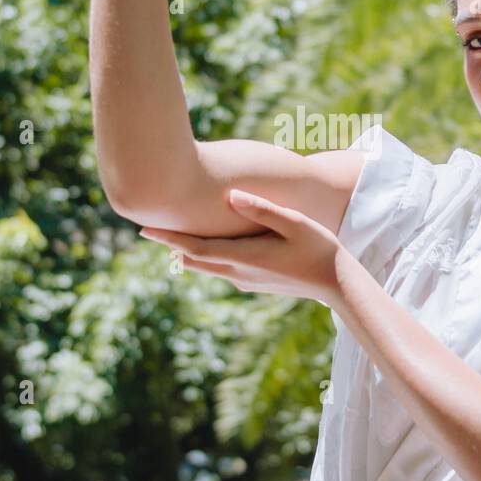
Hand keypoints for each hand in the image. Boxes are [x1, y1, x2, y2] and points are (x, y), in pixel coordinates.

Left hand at [139, 189, 344, 305]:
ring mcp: (244, 281)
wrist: (336, 284)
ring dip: (186, 250)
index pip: (195, 248)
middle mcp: (238, 273)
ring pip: (206, 265)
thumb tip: (230, 196)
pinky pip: (221, 267)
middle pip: (193, 259)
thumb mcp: (295, 222)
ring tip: (167, 235)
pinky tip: (203, 245)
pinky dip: (206, 256)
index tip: (144, 228)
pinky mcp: (253, 282)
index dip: (168, 238)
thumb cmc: (319, 248)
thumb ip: (262, 209)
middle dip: (171, 243)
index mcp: (244, 257)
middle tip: (146, 227)